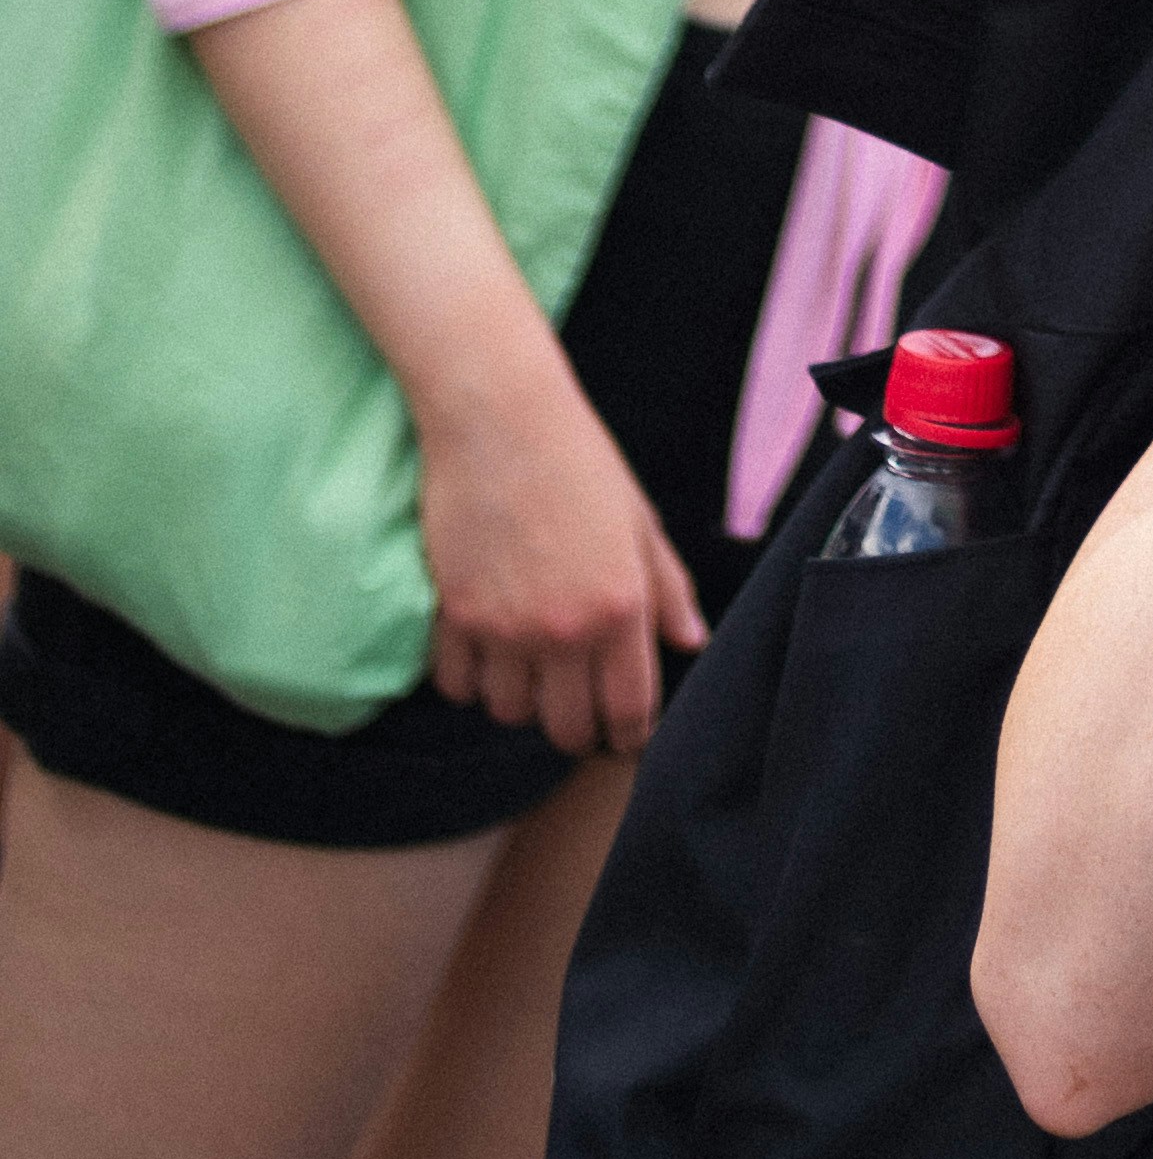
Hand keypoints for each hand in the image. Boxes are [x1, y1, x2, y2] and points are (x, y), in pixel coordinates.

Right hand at [418, 349, 703, 752]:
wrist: (501, 418)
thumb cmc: (580, 461)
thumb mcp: (639, 520)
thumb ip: (668, 588)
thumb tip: (692, 641)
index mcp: (621, 605)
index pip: (628, 709)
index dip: (629, 737)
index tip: (625, 740)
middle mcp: (564, 628)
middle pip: (565, 730)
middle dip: (576, 728)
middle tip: (578, 707)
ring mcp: (504, 627)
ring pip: (508, 712)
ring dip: (521, 701)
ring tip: (530, 669)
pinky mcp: (454, 616)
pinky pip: (457, 687)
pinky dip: (470, 681)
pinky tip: (485, 652)